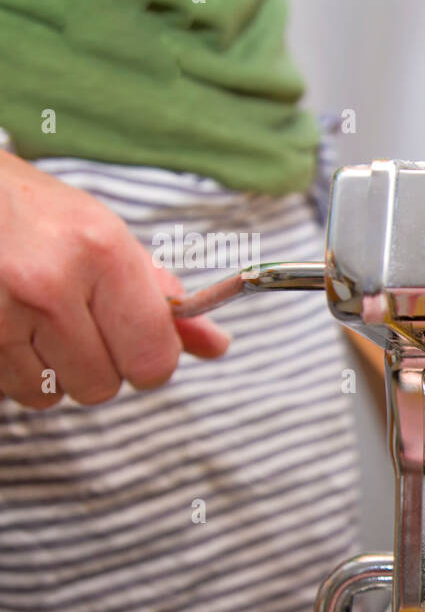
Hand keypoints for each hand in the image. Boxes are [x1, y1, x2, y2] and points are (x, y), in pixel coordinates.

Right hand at [0, 150, 229, 408]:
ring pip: (51, 395)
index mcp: (102, 252)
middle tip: (78, 322)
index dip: (151, 362)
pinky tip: (10, 326)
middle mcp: (48, 284)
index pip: (153, 359)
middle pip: (102, 387)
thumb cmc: (39, 216)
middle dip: (98, 366)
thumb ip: (163, 299)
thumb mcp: (108, 239)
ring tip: (37, 320)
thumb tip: (217, 346)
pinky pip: (12, 390)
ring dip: (52, 371)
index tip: (137, 345)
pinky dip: (16, 370)